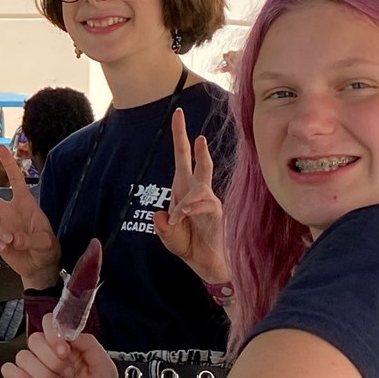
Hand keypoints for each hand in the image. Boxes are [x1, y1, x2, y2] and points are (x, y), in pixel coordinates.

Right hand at [0, 145, 60, 286]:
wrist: (40, 268)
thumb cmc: (47, 250)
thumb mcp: (46, 242)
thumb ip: (31, 239)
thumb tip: (13, 237)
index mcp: (26, 204)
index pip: (16, 180)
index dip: (8, 164)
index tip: (0, 148)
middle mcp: (10, 212)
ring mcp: (2, 225)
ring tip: (10, 240)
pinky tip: (5, 247)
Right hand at [0, 314, 120, 377]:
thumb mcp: (105, 368)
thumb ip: (88, 343)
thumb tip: (67, 330)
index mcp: (68, 351)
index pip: (50, 325)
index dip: (53, 333)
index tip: (64, 349)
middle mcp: (49, 360)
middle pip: (35, 339)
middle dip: (50, 358)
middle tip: (65, 374)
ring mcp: (34, 374)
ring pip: (22, 355)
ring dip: (41, 372)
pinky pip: (8, 370)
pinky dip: (20, 377)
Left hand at [152, 108, 226, 282]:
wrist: (205, 263)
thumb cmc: (188, 245)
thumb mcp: (167, 236)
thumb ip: (162, 227)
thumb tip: (162, 214)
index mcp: (182, 190)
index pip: (182, 159)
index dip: (180, 138)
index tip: (177, 115)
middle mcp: (196, 190)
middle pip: (194, 160)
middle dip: (185, 138)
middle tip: (179, 113)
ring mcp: (208, 200)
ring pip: (198, 187)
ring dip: (184, 202)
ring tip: (177, 218)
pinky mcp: (216, 211)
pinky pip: (202, 204)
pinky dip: (189, 211)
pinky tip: (182, 219)